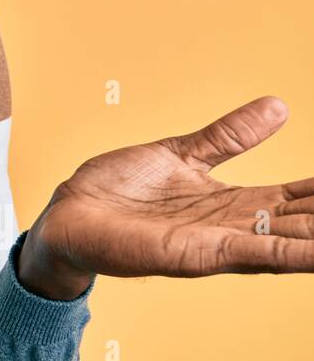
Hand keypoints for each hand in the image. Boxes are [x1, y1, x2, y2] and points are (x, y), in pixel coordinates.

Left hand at [19, 96, 313, 297]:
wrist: (70, 212)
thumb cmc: (119, 188)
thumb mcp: (184, 153)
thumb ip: (230, 136)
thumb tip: (279, 105)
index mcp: (236, 204)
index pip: (303, 198)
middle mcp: (236, 227)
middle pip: (308, 223)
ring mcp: (220, 243)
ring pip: (294, 242)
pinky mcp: (197, 254)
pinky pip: (255, 255)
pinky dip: (293, 254)